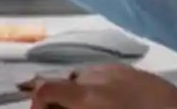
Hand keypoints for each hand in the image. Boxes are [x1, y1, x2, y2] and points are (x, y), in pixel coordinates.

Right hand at [20, 65, 176, 108]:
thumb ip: (73, 108)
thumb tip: (57, 106)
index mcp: (89, 97)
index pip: (47, 88)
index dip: (37, 103)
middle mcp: (100, 77)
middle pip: (67, 81)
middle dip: (62, 100)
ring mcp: (121, 71)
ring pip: (88, 75)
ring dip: (82, 92)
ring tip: (92, 108)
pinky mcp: (139, 72)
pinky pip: (109, 74)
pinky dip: (103, 86)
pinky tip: (115, 102)